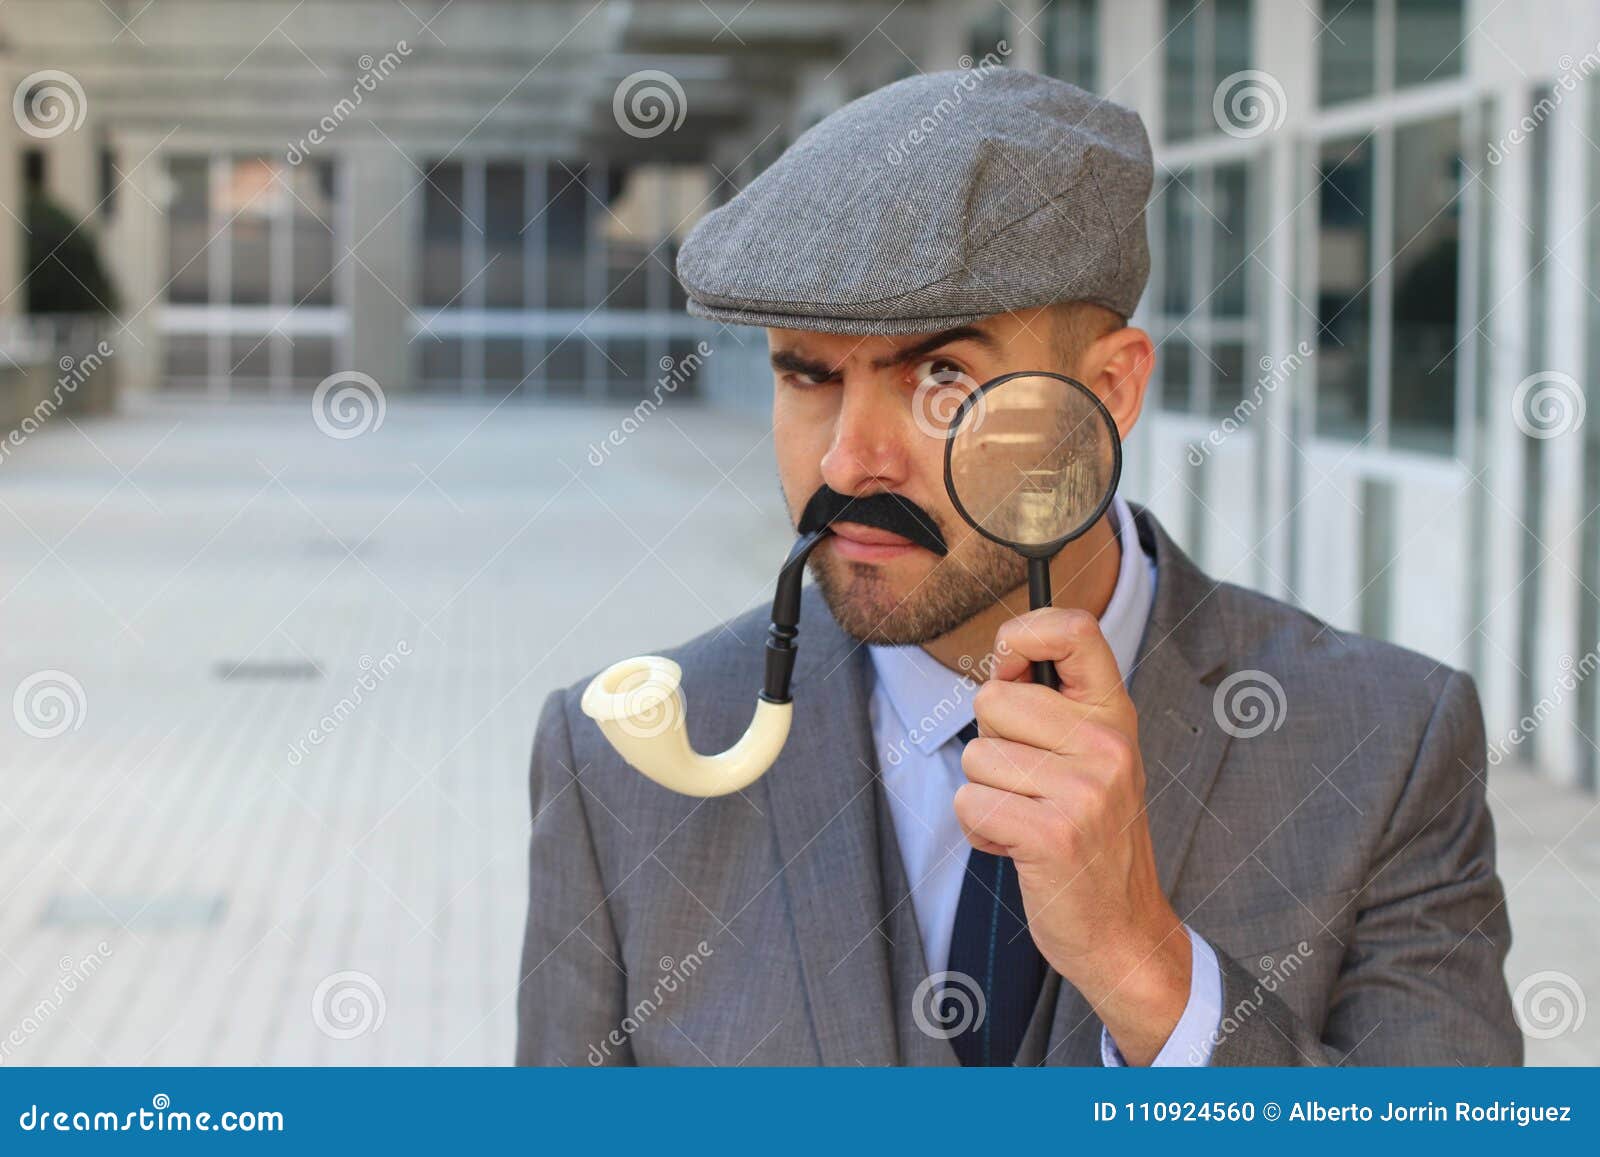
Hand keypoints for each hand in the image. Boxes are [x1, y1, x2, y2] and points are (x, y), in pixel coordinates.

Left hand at [955, 607, 1190, 1064]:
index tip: (1009, 663)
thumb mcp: (1092, 757)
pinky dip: (980, 830)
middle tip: (1029, 783)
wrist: (1123, 929)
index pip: (1075, 629)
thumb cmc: (1092, 836)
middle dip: (991, 743)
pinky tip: (1017, 847)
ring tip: (1027, 819)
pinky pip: (970, 803)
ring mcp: (1084, 789)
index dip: (1024, 632)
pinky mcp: (1052, 834)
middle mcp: (1107, 744)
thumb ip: (1052, 707)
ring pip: (975, 756)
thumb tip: (1000, 658)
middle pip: (992, 699)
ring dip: (985, 793)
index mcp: (1116, 714)